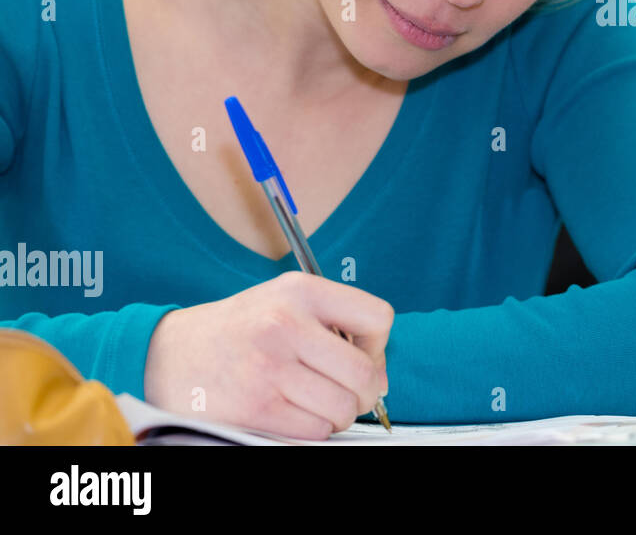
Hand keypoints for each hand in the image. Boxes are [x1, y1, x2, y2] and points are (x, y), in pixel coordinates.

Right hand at [143, 271, 393, 439]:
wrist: (168, 354)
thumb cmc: (238, 329)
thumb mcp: (285, 300)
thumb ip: (335, 323)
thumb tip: (379, 374)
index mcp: (301, 292)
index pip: (378, 318)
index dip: (378, 345)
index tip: (362, 355)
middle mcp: (285, 325)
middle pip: (365, 373)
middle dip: (365, 391)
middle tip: (349, 392)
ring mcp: (270, 368)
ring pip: (343, 408)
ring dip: (338, 415)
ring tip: (315, 402)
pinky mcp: (255, 408)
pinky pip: (314, 432)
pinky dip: (313, 430)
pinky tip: (293, 413)